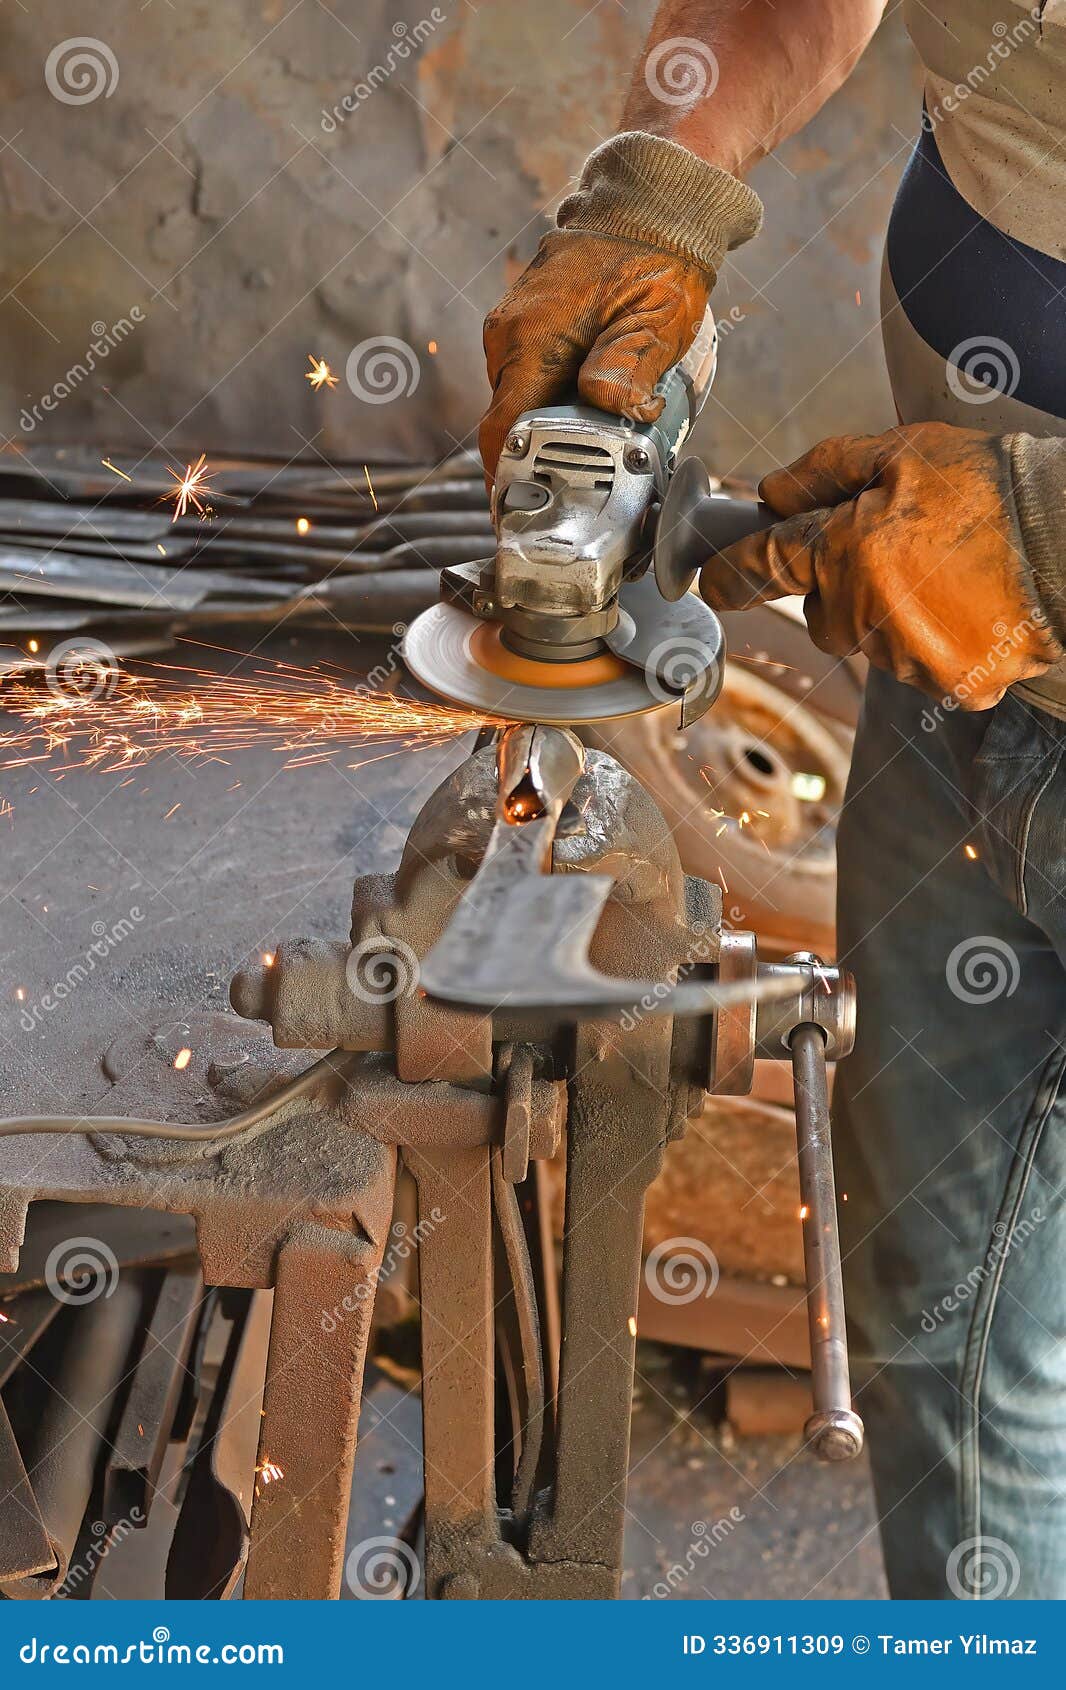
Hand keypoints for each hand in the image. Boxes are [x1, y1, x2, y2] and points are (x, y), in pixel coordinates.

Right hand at [478, 230, 710, 485]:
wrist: (647, 207)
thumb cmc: (655, 258)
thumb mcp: (656, 319)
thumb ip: (628, 367)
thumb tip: (604, 406)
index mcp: (530, 340)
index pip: (501, 430)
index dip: (507, 478)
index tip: (518, 513)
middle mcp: (508, 337)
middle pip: (513, 422)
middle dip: (545, 454)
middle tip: (590, 480)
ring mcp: (512, 329)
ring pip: (524, 401)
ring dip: (555, 424)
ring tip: (602, 434)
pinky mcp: (524, 326)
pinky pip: (531, 377)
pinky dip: (556, 398)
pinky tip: (594, 400)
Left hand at [702, 423, 1061, 707]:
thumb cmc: (990, 489)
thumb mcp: (902, 452)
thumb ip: (825, 472)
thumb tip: (771, 492)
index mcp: (845, 551)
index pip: (765, 565)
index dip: (731, 574)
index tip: (712, 582)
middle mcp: (865, 613)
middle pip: (823, 615)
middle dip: (844, 589)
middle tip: (897, 555)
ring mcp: (906, 655)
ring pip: (873, 641)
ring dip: (893, 615)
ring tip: (948, 576)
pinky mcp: (946, 683)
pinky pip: (920, 667)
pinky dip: (937, 643)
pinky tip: (970, 609)